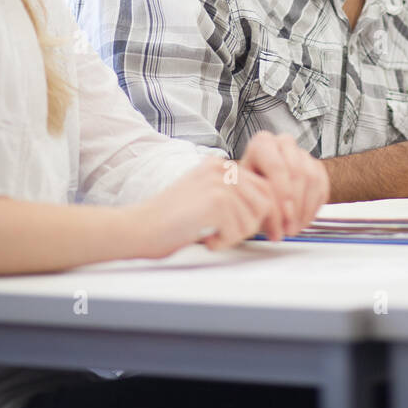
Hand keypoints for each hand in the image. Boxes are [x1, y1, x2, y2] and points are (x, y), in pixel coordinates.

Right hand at [130, 156, 275, 257]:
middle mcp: (221, 168)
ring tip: (213, 236)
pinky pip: (238, 230)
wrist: (140, 228)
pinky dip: (224, 242)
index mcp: (219, 165)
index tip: (267, 231)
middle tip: (230, 236)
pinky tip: (206, 239)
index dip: (267, 212)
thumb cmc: (169, 220)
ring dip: (236, 235)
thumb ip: (232, 196)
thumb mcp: (205, 197)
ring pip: (253, 217)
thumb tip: (267, 210)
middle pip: (265, 199)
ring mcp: (218, 182)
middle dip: (254, 224)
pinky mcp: (214, 201)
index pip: (263, 185)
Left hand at [238, 131, 329, 239]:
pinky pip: (322, 185)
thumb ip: (261, 207)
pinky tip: (303, 221)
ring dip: (305, 209)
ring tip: (294, 228)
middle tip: (289, 228)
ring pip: (312, 178)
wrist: (258, 189)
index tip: (284, 217)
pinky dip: (314, 207)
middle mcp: (283, 143)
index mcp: (262, 144)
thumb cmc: (249, 190)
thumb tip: (275, 228)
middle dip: (295, 205)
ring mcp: (302, 153)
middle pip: (297, 172)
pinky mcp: (316, 166)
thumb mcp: (248, 195)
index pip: (277, 167)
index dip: (283, 194)